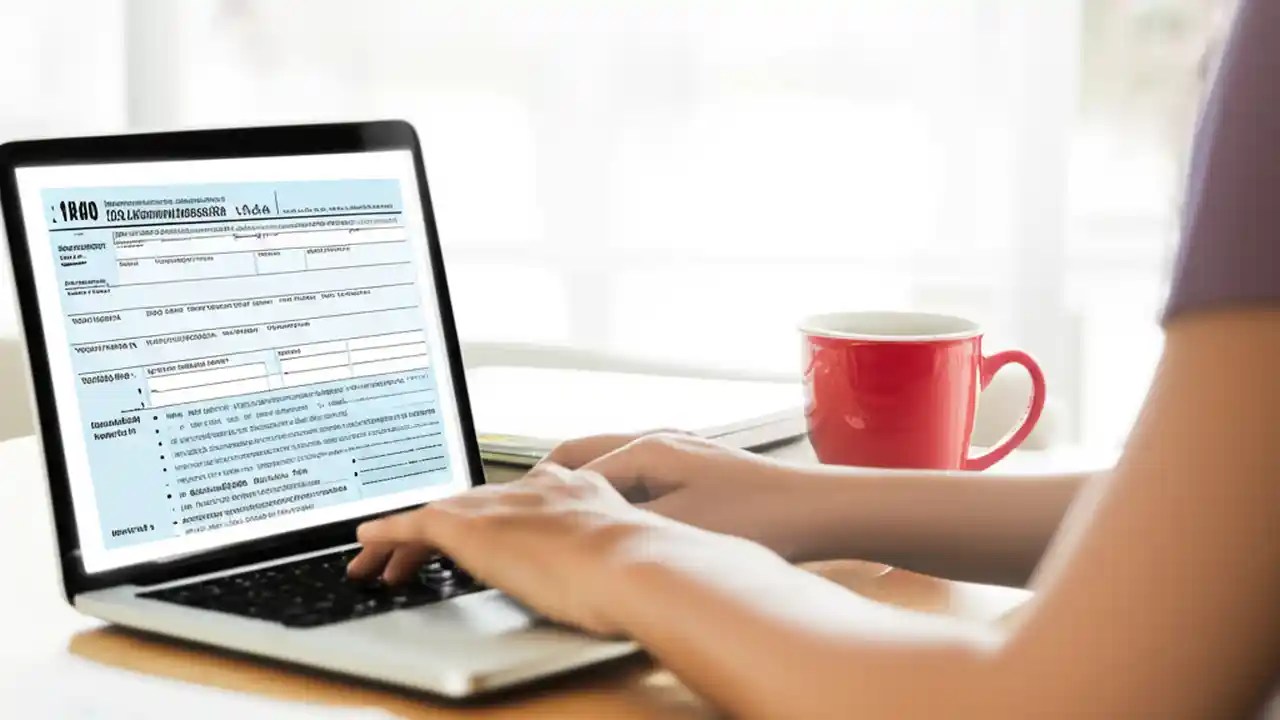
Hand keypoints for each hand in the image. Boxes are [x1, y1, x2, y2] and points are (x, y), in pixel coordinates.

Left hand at [347, 462, 681, 634]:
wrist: (635, 563)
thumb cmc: (646, 572)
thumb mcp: (633, 558)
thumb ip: (620, 560)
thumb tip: (628, 583)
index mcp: (576, 492)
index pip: (519, 502)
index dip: (496, 519)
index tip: (491, 534)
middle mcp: (534, 489)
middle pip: (472, 506)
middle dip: (444, 530)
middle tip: (418, 552)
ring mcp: (502, 504)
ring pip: (439, 515)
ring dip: (406, 540)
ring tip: (380, 563)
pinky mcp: (470, 525)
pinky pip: (414, 525)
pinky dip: (388, 534)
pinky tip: (367, 544)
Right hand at [544, 432, 818, 559]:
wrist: (821, 510)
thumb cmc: (760, 517)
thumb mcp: (679, 530)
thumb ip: (623, 526)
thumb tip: (577, 529)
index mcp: (646, 449)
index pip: (569, 466)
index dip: (541, 496)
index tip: (518, 521)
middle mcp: (658, 441)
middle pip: (584, 455)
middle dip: (553, 484)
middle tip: (528, 518)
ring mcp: (677, 453)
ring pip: (610, 466)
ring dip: (587, 490)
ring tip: (568, 525)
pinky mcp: (695, 471)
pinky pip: (637, 478)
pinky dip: (617, 497)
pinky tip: (621, 527)